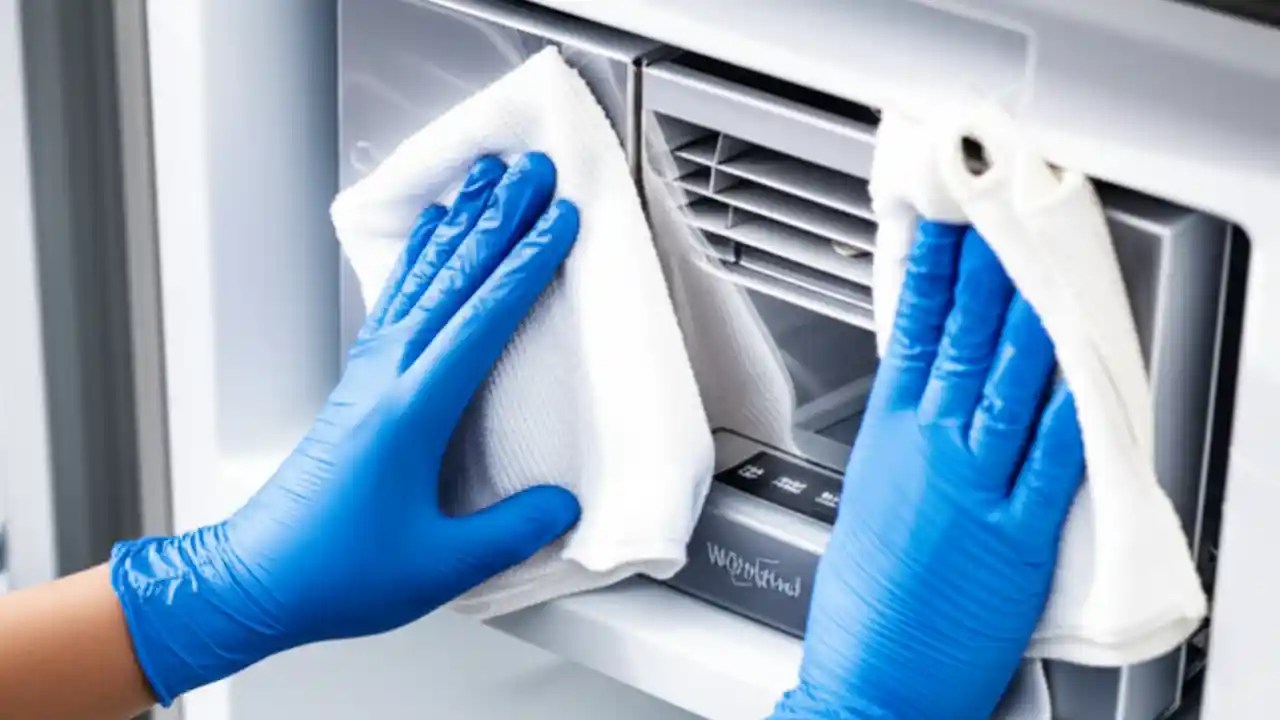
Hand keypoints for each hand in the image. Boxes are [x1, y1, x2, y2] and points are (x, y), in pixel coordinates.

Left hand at [110, 153, 581, 704]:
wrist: (258, 577)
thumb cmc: (339, 571)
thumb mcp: (439, 565)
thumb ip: (511, 530)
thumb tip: (563, 503)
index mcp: (413, 412)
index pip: (481, 320)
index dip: (525, 266)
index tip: (559, 222)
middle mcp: (389, 377)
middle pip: (452, 279)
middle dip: (497, 220)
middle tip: (531, 173)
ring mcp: (370, 375)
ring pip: (422, 280)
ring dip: (459, 226)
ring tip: (485, 181)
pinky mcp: (360, 384)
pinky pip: (396, 301)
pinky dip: (419, 259)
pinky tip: (430, 238)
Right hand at [774, 222, 1084, 718]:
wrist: (871, 674)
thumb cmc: (865, 599)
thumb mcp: (871, 496)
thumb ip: (906, 436)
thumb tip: (932, 391)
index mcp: (888, 438)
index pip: (909, 335)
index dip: (931, 275)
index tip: (944, 229)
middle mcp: (927, 452)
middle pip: (959, 345)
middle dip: (985, 278)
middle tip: (998, 221)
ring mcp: (972, 491)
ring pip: (1003, 390)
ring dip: (1025, 329)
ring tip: (1040, 276)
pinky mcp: (1015, 537)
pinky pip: (1046, 464)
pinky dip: (1063, 419)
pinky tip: (1074, 380)